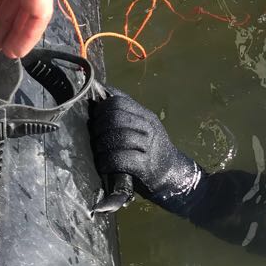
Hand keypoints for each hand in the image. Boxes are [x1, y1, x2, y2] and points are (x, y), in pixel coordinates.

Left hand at [88, 88, 203, 213]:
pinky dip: (106, 162)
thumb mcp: (143, 126)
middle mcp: (149, 128)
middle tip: (93, 137)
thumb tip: (102, 91)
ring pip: (118, 137)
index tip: (94, 118)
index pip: (119, 102)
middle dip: (98, 127)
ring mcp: (148, 146)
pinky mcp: (144, 166)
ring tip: (97, 152)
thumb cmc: (151, 149)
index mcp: (146, 116)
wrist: (172, 174)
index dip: (101, 108)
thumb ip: (126, 111)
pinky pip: (119, 159)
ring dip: (100, 145)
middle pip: (116, 118)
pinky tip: (102, 165)